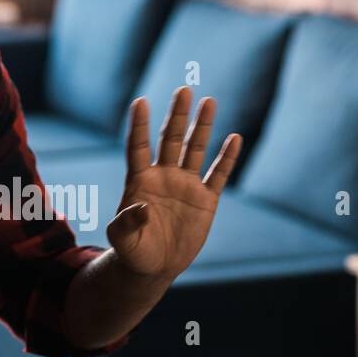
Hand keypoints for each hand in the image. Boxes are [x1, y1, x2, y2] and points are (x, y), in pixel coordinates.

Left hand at [108, 88, 240, 279]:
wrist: (155, 267)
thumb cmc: (133, 252)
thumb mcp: (123, 242)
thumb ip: (125, 224)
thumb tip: (140, 207)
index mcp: (140, 182)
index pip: (138, 148)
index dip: (138, 126)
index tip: (140, 102)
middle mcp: (163, 177)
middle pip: (170, 140)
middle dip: (177, 115)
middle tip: (184, 89)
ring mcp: (185, 186)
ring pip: (195, 150)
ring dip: (201, 127)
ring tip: (209, 101)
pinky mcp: (205, 200)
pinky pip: (218, 175)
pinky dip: (227, 158)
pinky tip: (235, 138)